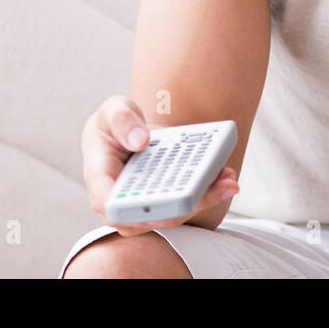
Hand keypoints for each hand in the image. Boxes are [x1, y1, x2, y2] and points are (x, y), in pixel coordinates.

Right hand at [80, 95, 239, 236]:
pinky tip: (226, 177)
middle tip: (213, 187)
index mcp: (100, 178)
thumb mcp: (113, 110)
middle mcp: (121, 201)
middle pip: (151, 217)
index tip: (163, 204)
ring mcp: (144, 205)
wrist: (126, 130)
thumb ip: (122, 119)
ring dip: (204, 201)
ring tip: (228, 181)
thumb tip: (139, 140)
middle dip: (185, 206)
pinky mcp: (164, 201)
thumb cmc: (113, 123)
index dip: (135, 211)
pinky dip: (207, 193)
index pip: (111, 206)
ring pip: (173, 214)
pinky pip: (185, 204)